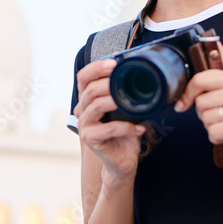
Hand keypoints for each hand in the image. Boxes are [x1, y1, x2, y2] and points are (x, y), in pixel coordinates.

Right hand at [75, 58, 145, 186]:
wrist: (123, 160)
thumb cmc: (125, 132)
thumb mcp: (126, 108)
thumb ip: (126, 91)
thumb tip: (138, 68)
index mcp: (88, 98)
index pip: (84, 76)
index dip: (96, 67)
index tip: (114, 62)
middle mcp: (82, 109)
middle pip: (90, 89)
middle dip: (108, 83)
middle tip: (126, 81)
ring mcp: (84, 124)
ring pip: (96, 106)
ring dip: (115, 102)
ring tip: (132, 104)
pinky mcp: (89, 139)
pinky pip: (109, 128)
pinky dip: (127, 127)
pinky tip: (140, 128)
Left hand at [173, 41, 222, 171]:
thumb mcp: (221, 96)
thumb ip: (206, 83)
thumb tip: (186, 79)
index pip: (202, 79)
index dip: (188, 93)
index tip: (185, 102)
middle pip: (201, 101)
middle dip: (202, 113)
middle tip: (216, 116)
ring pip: (206, 117)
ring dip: (209, 125)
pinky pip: (213, 132)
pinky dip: (215, 137)